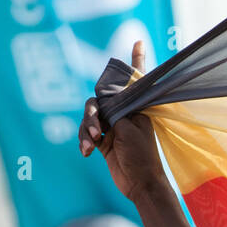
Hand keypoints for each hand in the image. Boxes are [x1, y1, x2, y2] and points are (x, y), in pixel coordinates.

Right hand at [78, 40, 168, 201]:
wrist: (141, 185)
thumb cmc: (142, 155)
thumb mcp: (127, 127)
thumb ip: (113, 110)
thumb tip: (99, 99)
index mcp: (137, 106)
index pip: (135, 79)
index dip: (136, 60)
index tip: (137, 42)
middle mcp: (125, 113)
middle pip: (100, 99)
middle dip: (94, 113)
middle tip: (99, 130)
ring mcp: (114, 128)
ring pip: (90, 118)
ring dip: (87, 130)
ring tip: (91, 144)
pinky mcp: (104, 143)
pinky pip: (87, 134)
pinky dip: (84, 140)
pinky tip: (86, 152)